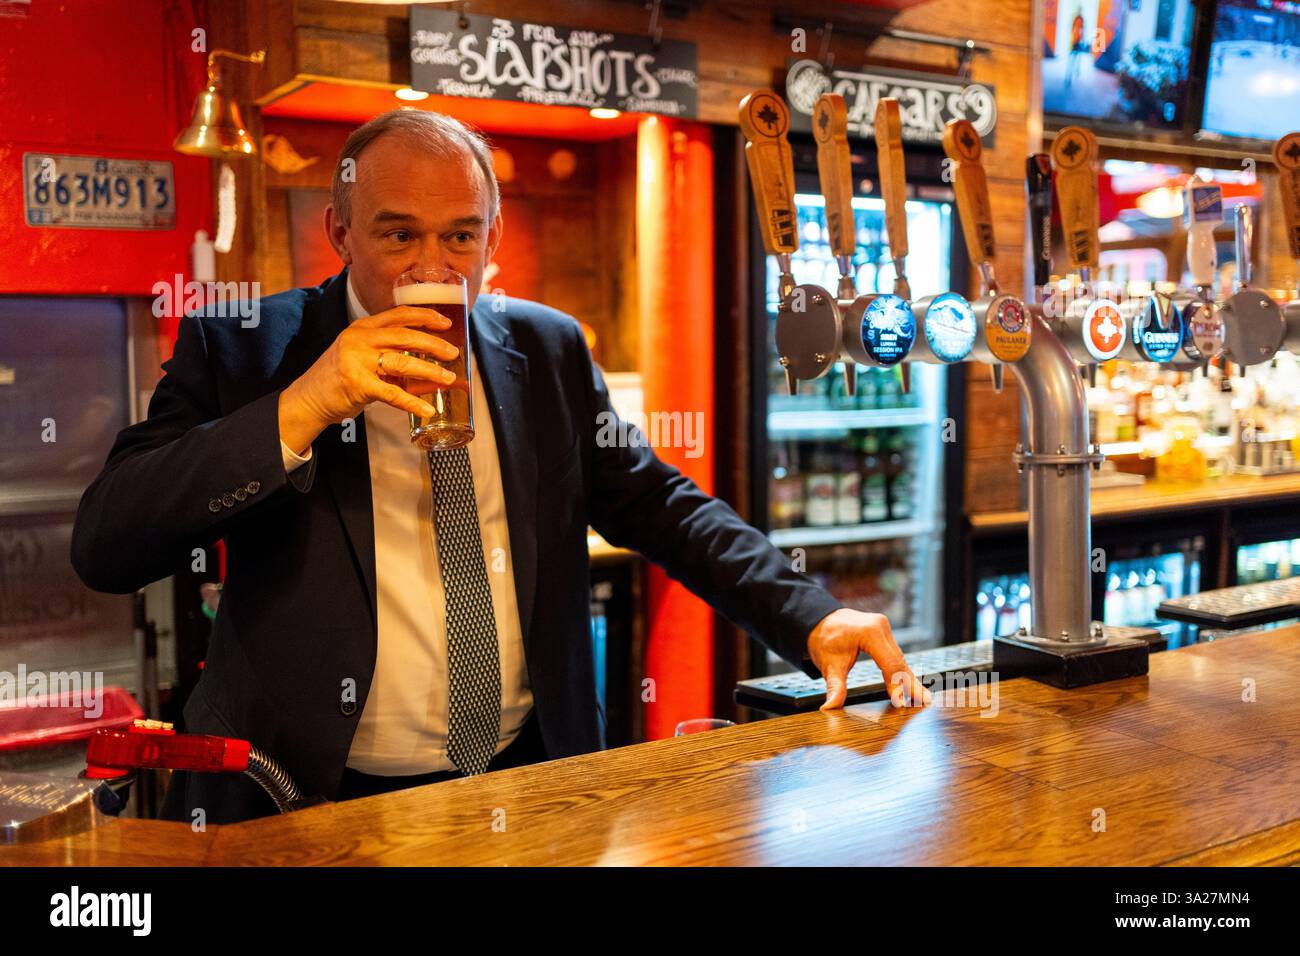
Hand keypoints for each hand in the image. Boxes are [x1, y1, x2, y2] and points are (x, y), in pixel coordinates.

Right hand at [278, 305, 459, 452]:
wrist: (309, 398)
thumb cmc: (339, 377)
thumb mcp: (358, 352)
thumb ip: (385, 349)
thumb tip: (424, 356)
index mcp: (362, 328)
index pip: (399, 314)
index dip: (425, 316)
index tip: (446, 322)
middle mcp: (359, 339)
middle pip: (405, 336)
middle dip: (434, 344)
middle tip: (454, 353)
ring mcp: (357, 361)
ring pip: (403, 363)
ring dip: (430, 371)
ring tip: (448, 378)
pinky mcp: (357, 385)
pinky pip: (393, 394)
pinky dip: (413, 403)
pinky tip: (428, 409)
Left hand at [806, 608, 931, 710]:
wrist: (820, 620)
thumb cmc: (824, 639)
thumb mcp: (828, 664)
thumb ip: (834, 686)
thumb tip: (830, 707)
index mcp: (869, 632)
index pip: (889, 663)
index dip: (896, 685)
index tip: (900, 702)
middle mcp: (881, 627)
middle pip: (899, 661)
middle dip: (911, 684)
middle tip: (925, 703)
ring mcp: (884, 628)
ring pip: (900, 659)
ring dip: (910, 679)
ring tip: (923, 699)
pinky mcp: (884, 632)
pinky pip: (896, 654)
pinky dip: (902, 671)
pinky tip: (912, 685)